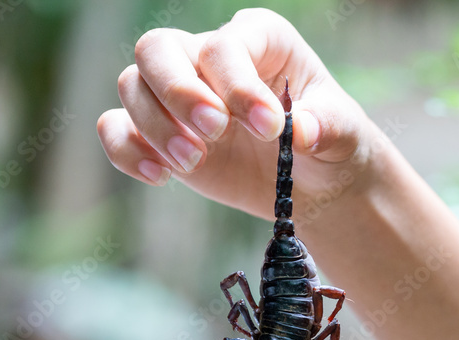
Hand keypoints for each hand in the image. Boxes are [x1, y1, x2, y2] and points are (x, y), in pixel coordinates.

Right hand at [97, 8, 377, 222]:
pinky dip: (127, 151)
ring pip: (132, 85)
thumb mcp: (341, 133)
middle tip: (214, 132)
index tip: (269, 128)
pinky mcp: (159, 132)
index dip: (239, 84)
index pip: (227, 45)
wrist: (310, 181)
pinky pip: (116, 128)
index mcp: (258, 38)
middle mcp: (209, 56)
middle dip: (179, 92)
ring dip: (155, 126)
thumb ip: (326, 127)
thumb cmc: (328, 140)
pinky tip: (161, 177)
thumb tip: (302, 131)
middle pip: (159, 49)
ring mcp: (178, 93)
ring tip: (192, 163)